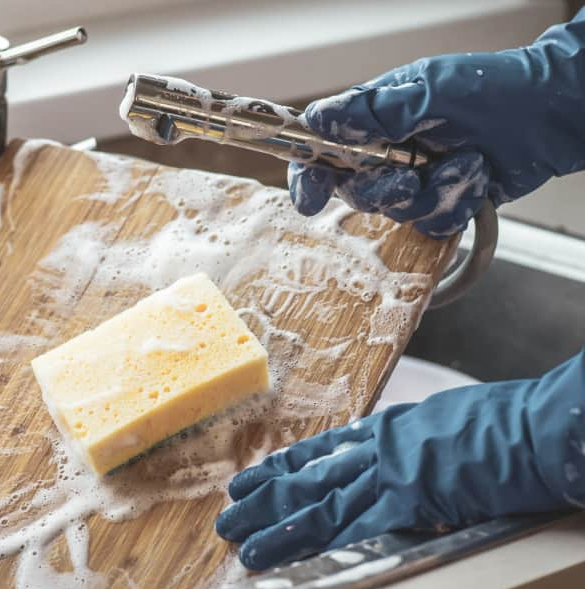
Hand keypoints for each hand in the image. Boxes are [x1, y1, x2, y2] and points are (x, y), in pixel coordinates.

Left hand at [216, 352, 584, 569]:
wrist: (533, 426)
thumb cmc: (503, 423)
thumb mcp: (448, 420)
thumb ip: (417, 439)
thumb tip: (407, 452)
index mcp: (389, 428)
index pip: (324, 450)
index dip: (287, 465)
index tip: (258, 475)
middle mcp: (377, 448)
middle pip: (310, 475)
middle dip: (267, 496)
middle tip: (231, 510)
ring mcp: (388, 474)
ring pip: (317, 502)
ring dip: (276, 523)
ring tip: (239, 538)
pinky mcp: (405, 502)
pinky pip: (348, 528)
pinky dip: (311, 543)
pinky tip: (281, 555)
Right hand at [289, 10, 584, 235]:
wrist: (551, 117)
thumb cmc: (495, 90)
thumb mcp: (429, 92)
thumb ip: (372, 111)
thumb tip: (319, 120)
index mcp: (377, 119)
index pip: (326, 151)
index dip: (312, 176)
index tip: (310, 199)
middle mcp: (390, 153)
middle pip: (357, 192)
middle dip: (385, 191)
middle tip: (410, 178)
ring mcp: (416, 181)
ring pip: (397, 212)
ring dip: (434, 193)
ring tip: (464, 163)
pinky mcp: (441, 203)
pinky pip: (431, 223)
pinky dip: (455, 204)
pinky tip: (475, 178)